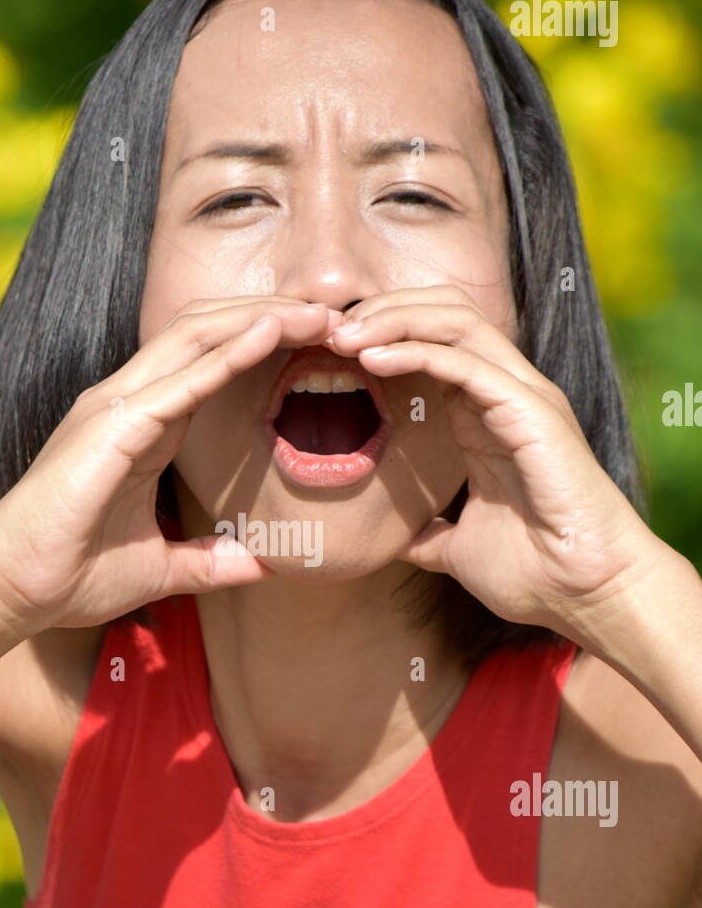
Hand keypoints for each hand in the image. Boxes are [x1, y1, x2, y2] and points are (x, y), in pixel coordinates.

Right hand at [0, 297, 338, 633]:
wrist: (12, 592)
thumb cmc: (71, 576)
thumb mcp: (160, 567)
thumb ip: (209, 562)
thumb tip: (263, 567)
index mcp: (144, 425)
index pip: (212, 360)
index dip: (267, 342)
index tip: (323, 343)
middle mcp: (130, 401)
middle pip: (211, 332)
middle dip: (274, 314)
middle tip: (335, 312)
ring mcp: (117, 406)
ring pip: (198, 337)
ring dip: (262, 319)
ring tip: (318, 312)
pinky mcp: (111, 426)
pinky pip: (180, 380)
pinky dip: (229, 353)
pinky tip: (272, 335)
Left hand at [329, 285, 659, 640]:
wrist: (582, 596)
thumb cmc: (532, 574)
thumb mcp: (456, 548)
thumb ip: (426, 534)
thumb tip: (392, 543)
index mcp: (488, 415)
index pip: (435, 342)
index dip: (382, 334)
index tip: (328, 352)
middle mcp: (508, 393)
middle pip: (443, 313)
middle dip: (382, 311)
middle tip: (327, 331)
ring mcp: (523, 396)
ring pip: (456, 321)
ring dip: (393, 319)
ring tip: (343, 336)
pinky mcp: (531, 410)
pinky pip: (466, 361)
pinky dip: (415, 350)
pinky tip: (372, 359)